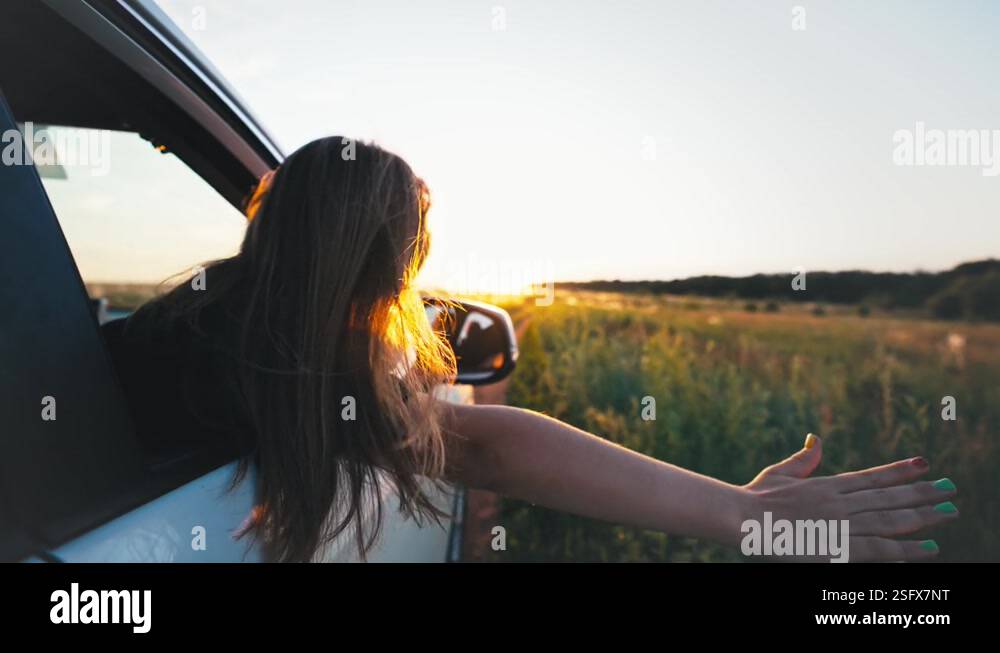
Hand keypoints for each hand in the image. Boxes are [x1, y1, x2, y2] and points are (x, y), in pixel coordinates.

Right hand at [741, 434, 957, 561]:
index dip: (901, 472)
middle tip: (951, 489)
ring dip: (924, 516)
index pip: (873, 478)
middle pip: (890, 497)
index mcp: (827, 485)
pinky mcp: (838, 547)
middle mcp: (841, 502)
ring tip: (949, 512)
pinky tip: (929, 547)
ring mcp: (841, 524)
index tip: (925, 465)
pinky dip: (906, 548)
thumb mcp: (780, 473)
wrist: (743, 517)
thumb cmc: (754, 497)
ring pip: (892, 519)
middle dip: (923, 493)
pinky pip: (880, 549)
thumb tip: (817, 439)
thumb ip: (803, 460)